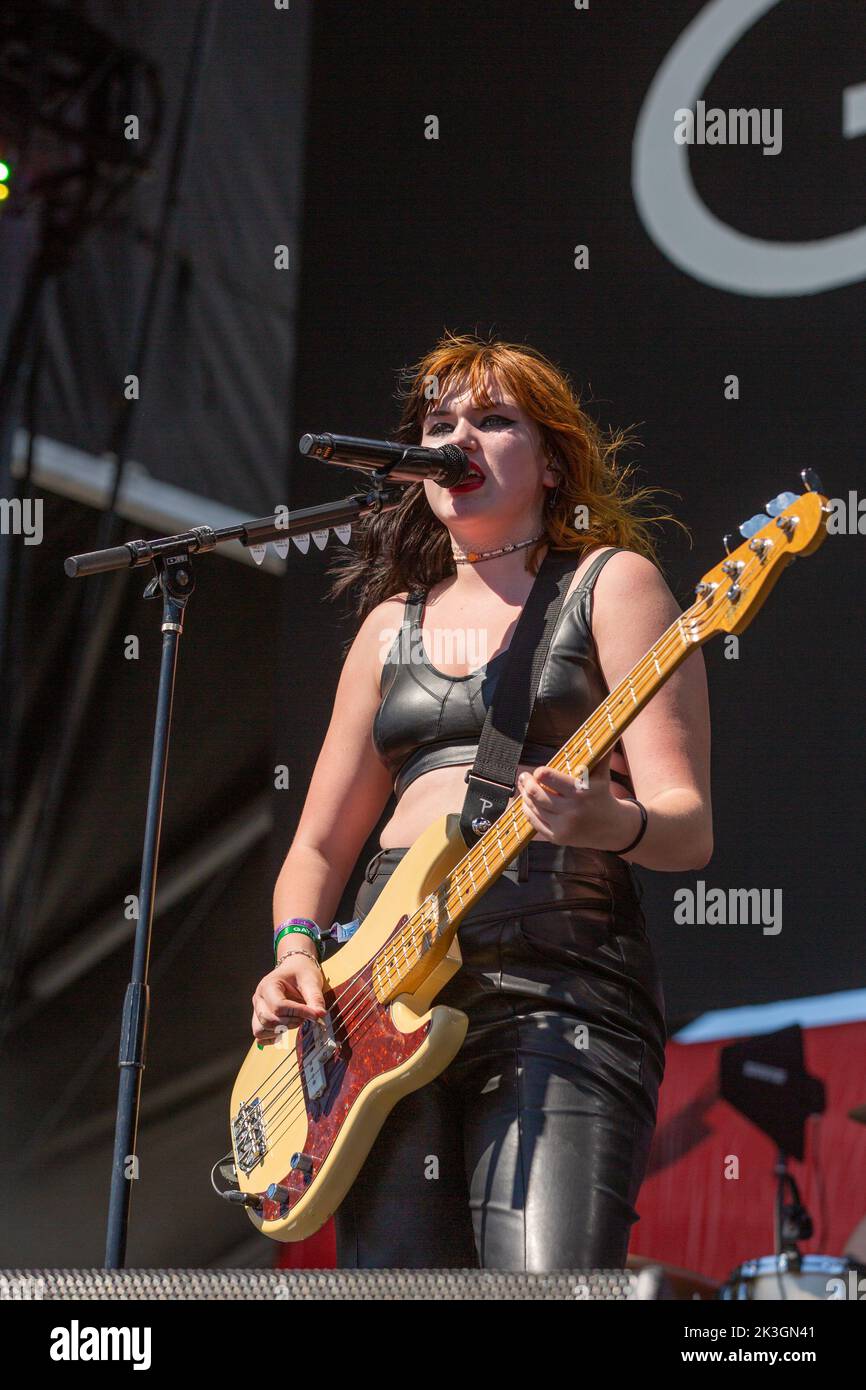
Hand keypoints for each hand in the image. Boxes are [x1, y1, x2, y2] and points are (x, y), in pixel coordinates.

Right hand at [251, 953, 326, 1045]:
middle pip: (268, 1020)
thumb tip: (320, 1015)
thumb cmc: (301, 972)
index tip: (315, 1015)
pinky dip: (272, 1036)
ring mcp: (257, 1009)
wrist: (295, 968)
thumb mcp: (311, 981)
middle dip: (289, 1023)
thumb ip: (315, 999)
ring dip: (279, 1031)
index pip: (279, 1006)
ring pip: (260, 1030)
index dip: (298, 1013)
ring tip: (295, 1020)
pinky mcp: (259, 1018)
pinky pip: (260, 1035)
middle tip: (304, 1017)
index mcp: (268, 985)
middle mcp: (259, 998)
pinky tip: (286, 1028)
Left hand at [515, 759, 640, 851]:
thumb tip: (609, 728)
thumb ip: (601, 751)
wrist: (613, 829)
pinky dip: (528, 811)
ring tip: (524, 788)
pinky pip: (535, 822)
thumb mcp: (603, 774)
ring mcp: (564, 826)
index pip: (548, 778)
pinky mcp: (558, 838)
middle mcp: (572, 810)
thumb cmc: (603, 795)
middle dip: (526, 783)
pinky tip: (527, 803)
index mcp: (582, 791)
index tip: (539, 771)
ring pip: (533, 807)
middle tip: (524, 777)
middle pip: (536, 793)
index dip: (540, 773)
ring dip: (525, 796)